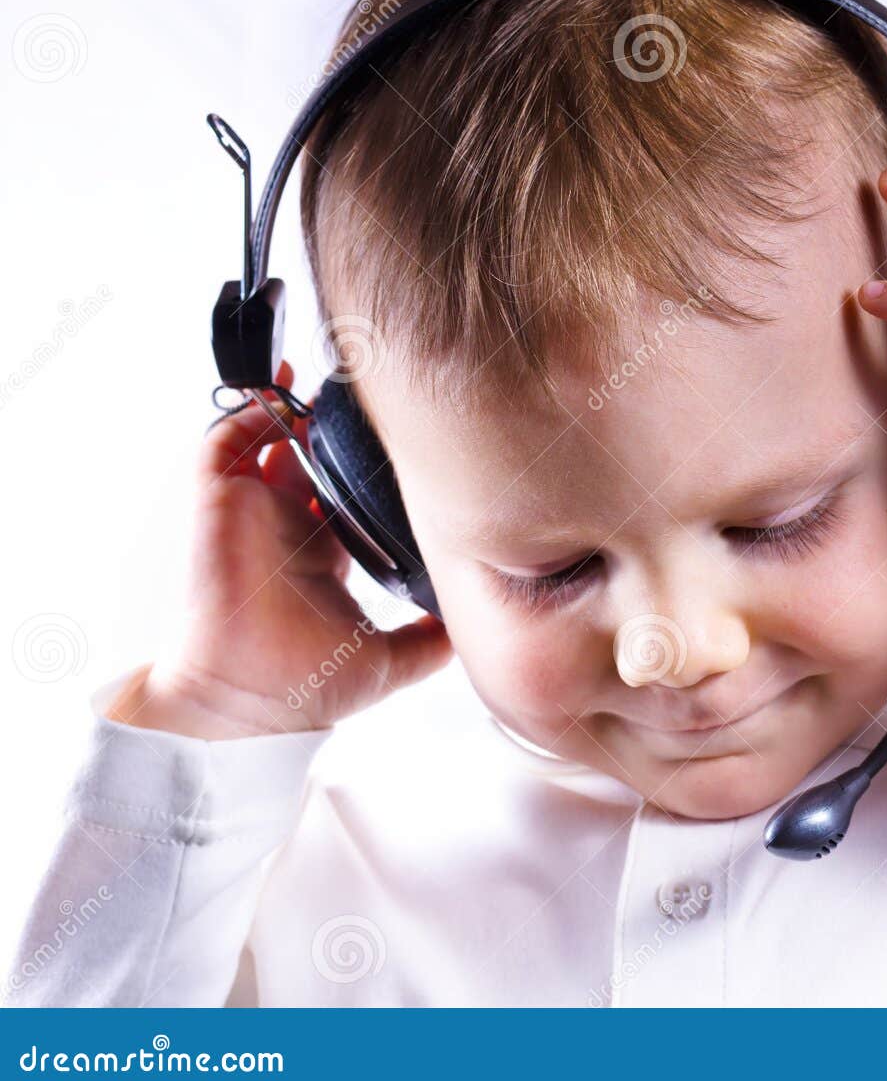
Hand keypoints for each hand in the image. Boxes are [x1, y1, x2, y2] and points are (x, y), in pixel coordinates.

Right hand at [108, 361, 452, 739]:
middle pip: (308, 453)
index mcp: (322, 551)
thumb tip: (475, 627)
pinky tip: (283, 400)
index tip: (407, 435)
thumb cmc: (304, 688)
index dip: (368, 462)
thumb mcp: (392, 660)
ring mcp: (251, 512)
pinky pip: (223, 443)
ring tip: (325, 377)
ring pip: (265, 438)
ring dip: (290, 406)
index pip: (346, 490)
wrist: (250, 704)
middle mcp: (287, 525)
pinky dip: (249, 414)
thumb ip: (433, 640)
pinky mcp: (217, 506)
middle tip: (373, 391)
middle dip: (334, 421)